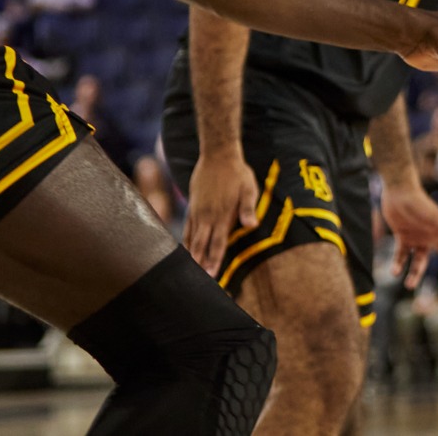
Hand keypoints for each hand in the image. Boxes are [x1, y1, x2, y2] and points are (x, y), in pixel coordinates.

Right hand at [184, 151, 262, 276]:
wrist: (218, 155)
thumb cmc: (237, 173)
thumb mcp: (248, 188)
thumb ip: (248, 208)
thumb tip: (252, 226)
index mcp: (223, 215)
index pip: (218, 243)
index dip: (215, 260)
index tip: (212, 276)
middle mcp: (208, 216)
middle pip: (203, 245)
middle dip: (201, 264)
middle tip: (199, 282)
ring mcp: (198, 212)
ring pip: (193, 238)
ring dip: (192, 255)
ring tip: (189, 272)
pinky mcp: (192, 206)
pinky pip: (187, 227)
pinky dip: (186, 241)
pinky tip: (185, 251)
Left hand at [381, 182, 437, 287]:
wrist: (398, 191)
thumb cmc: (419, 204)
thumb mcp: (434, 220)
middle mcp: (432, 237)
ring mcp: (417, 238)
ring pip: (419, 261)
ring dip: (415, 274)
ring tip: (409, 285)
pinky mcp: (403, 237)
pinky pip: (401, 255)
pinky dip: (398, 264)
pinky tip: (395, 271)